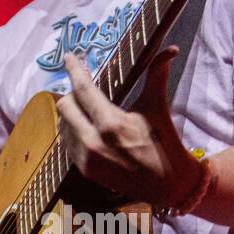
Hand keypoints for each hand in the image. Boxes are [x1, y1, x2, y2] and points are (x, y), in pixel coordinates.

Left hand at [56, 48, 200, 206]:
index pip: (82, 89)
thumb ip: (157, 75)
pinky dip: (75, 132)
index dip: (74, 70)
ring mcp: (87, 159)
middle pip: (64, 106)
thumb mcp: (158, 108)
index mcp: (111, 123)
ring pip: (63, 125)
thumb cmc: (164, 142)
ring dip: (72, 114)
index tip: (69, 57)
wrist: (169, 184)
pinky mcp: (86, 171)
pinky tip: (87, 129)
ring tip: (87, 110)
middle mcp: (93, 142)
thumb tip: (170, 49)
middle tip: (83, 90)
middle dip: (72, 94)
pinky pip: (68, 144)